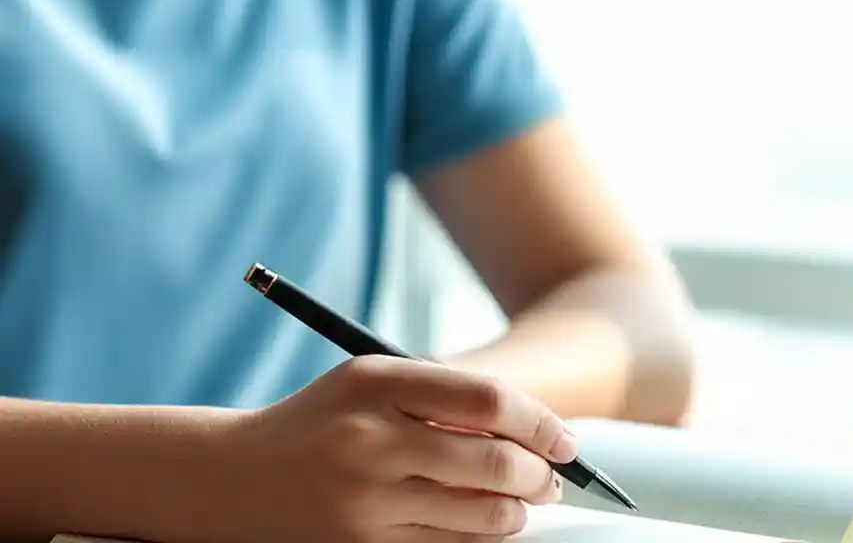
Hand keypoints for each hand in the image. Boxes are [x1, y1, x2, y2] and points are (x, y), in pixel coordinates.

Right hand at [204, 356, 578, 542]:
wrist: (231, 479)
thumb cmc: (322, 421)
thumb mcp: (372, 382)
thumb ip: (444, 394)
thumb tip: (531, 429)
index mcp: (378, 383)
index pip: (488, 401)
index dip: (540, 423)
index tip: (564, 439)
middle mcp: (371, 439)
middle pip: (493, 463)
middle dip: (539, 475)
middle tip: (553, 479)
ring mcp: (364, 499)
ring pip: (479, 515)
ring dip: (518, 512)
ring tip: (526, 503)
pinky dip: (481, 537)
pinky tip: (488, 523)